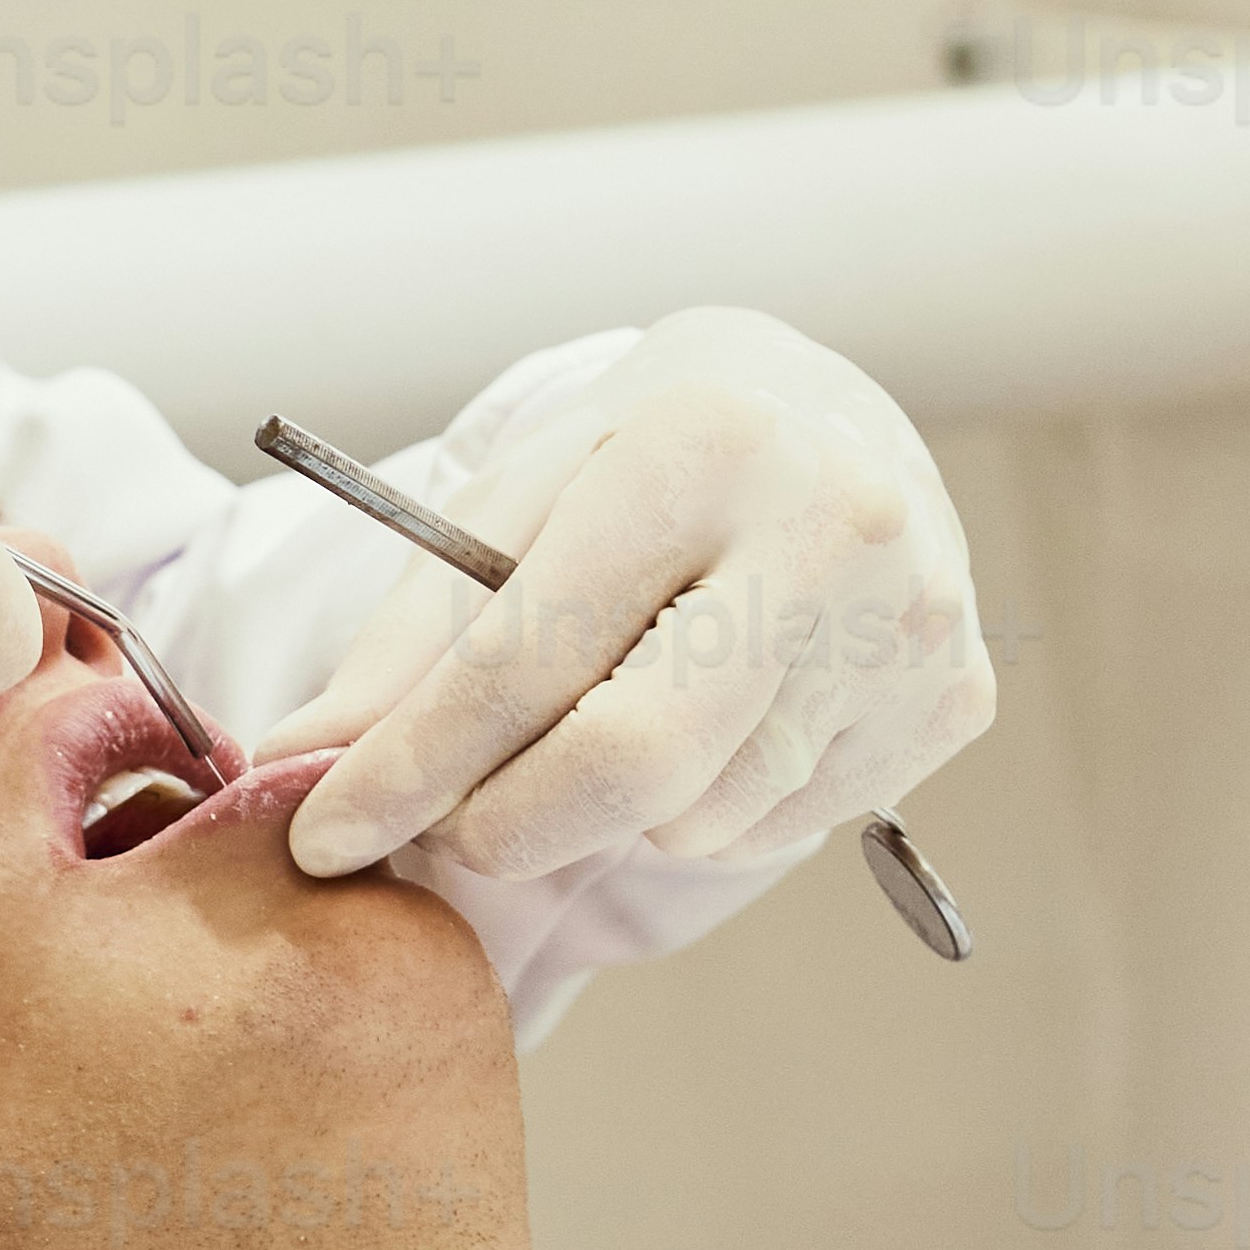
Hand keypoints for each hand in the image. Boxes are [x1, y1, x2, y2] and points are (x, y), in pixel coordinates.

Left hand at [275, 310, 990, 889]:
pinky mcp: (951, 698)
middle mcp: (831, 527)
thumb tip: (298, 771)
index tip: (318, 837)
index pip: (526, 654)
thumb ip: (410, 642)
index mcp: (703, 444)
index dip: (406, 767)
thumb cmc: (642, 456)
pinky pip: (777, 827)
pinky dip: (707, 805)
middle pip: (634, 763)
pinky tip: (714, 716)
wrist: (822, 412)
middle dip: (508, 824)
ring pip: (701, 817)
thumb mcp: (517, 502)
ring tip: (612, 714)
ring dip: (613, 810)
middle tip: (449, 830)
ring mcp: (910, 622)